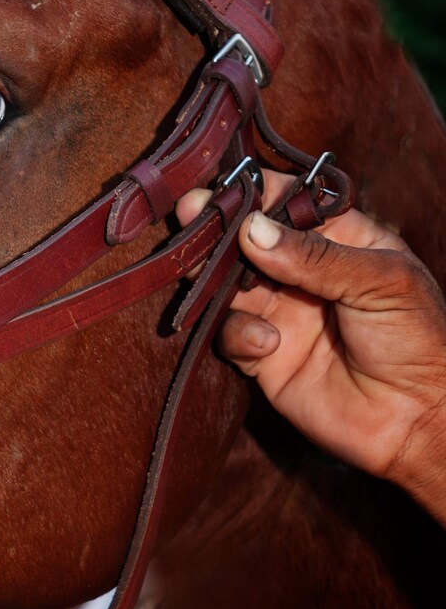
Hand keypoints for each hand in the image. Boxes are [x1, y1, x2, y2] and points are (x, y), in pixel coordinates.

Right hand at [178, 172, 445, 525]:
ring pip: (226, 284)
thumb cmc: (418, 340)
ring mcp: (279, 312)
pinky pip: (229, 333)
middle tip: (190, 217)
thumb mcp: (380, 283)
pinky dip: (239, 334)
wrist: (418, 421)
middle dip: (218, 230)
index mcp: (339, 241)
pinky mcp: (262, 354)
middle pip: (246, 240)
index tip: (220, 187)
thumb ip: (315, 256)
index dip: (254, 193)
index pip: (289, 203)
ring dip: (213, 279)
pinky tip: (268, 343)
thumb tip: (252, 229)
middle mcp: (302, 273)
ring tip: (209, 278)